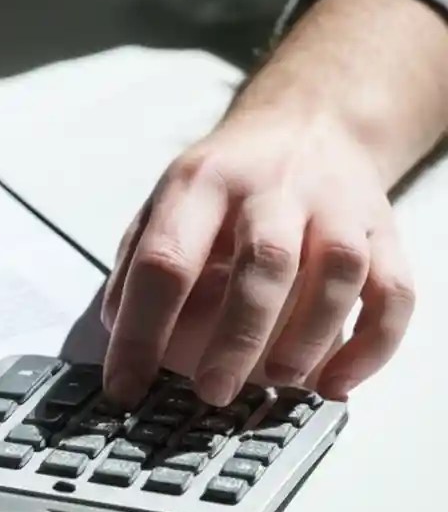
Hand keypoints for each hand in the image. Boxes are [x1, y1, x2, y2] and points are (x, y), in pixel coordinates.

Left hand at [101, 108, 414, 406]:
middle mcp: (273, 188)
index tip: (126, 386)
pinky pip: (393, 290)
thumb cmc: (229, 177)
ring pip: (337, 271)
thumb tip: (119, 335)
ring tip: (278, 383)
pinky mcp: (383, 229)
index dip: (142, 331)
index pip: (167, 261)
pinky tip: (336, 383)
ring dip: (309, 336)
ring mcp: (336, 205)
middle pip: (265, 262)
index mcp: (202, 183)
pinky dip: (371, 344)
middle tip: (212, 391)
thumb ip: (140, 260)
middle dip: (237, 337)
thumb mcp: (169, 198)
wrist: (313, 119)